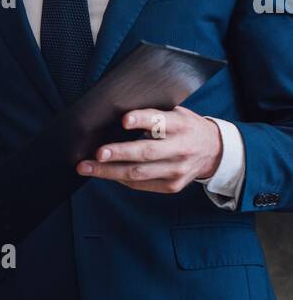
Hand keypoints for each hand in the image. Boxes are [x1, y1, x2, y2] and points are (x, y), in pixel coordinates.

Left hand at [76, 106, 222, 193]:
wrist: (213, 151)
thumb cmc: (184, 127)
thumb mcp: (175, 113)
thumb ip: (153, 114)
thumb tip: (115, 113)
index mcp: (181, 124)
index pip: (161, 121)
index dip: (142, 120)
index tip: (124, 120)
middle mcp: (181, 148)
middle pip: (147, 152)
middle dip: (119, 153)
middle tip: (97, 153)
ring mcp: (177, 170)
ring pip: (139, 173)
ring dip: (109, 171)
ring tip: (86, 167)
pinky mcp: (172, 186)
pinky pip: (140, 184)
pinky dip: (120, 178)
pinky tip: (104, 173)